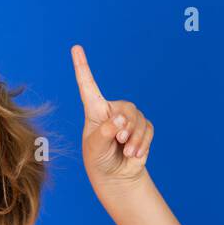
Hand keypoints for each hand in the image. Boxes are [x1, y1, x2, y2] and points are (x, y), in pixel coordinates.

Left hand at [71, 45, 153, 188]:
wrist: (115, 176)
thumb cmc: (98, 160)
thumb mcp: (95, 148)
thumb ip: (105, 132)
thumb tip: (120, 120)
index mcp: (94, 110)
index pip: (88, 86)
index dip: (82, 67)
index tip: (75, 48)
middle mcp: (112, 110)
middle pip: (126, 110)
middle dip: (125, 128)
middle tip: (119, 142)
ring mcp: (129, 118)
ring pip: (138, 120)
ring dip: (134, 139)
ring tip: (126, 151)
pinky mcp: (142, 127)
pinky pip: (147, 130)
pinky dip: (142, 143)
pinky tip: (135, 154)